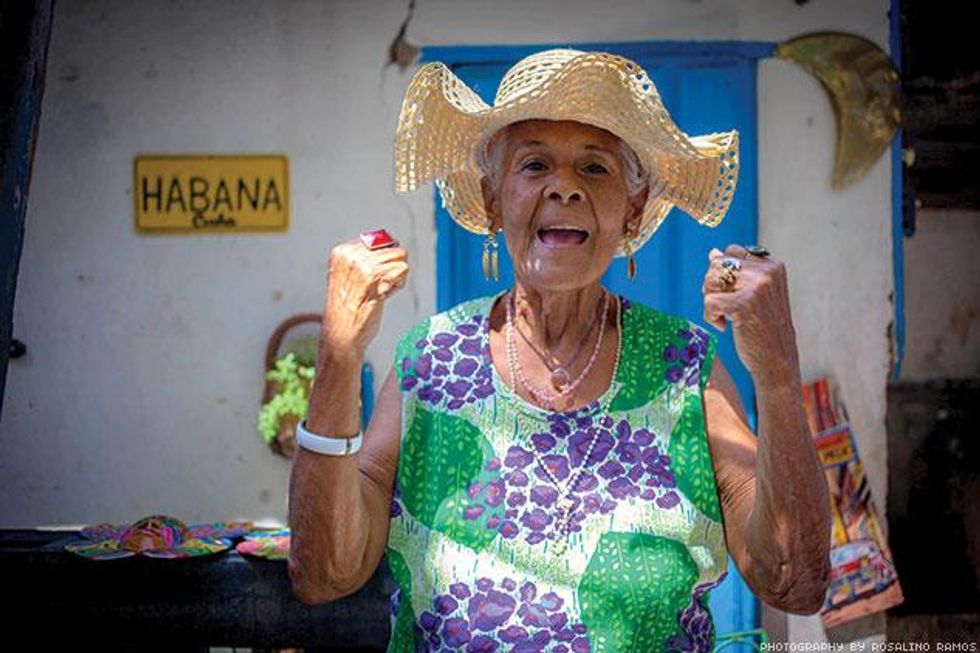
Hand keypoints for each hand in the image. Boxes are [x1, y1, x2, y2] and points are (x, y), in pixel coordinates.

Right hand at [320, 233, 409, 359]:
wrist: (341, 335)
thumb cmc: (348, 310)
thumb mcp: (350, 276)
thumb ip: (366, 259)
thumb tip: (395, 244)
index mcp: (342, 252)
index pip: (378, 240)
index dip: (382, 261)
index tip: (370, 280)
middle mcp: (351, 255)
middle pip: (392, 247)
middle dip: (391, 268)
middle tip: (376, 288)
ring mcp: (363, 265)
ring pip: (400, 256)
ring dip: (396, 276)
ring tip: (379, 292)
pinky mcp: (376, 277)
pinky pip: (402, 269)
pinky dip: (398, 285)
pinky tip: (384, 297)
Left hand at [702, 244, 799, 383]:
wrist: (776, 360)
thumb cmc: (763, 327)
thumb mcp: (756, 295)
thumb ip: (739, 273)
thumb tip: (713, 253)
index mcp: (772, 266)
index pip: (732, 251)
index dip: (724, 273)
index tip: (733, 293)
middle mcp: (767, 272)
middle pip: (718, 264)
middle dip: (713, 285)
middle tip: (724, 307)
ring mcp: (756, 287)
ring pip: (711, 280)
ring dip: (711, 300)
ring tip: (725, 316)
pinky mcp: (743, 304)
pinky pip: (709, 302)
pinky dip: (710, 317)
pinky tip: (724, 327)